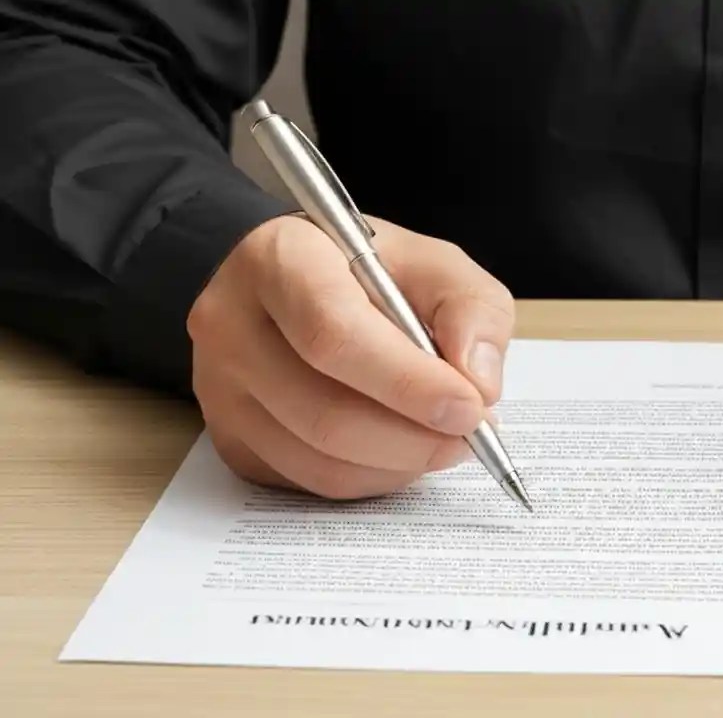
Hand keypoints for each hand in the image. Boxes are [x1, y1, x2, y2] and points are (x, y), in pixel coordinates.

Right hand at [188, 215, 513, 498]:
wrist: (289, 283)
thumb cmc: (363, 271)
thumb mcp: (430, 262)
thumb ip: (469, 308)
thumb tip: (479, 384)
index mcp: (280, 261)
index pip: (335, 336)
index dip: (409, 384)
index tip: (470, 408)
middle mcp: (231, 326)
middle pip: (325, 414)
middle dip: (416, 438)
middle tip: (472, 434)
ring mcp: (220, 390)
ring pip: (318, 460)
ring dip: (400, 464)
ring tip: (445, 439)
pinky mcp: (230, 439)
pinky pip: (309, 482)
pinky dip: (372, 478)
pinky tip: (400, 449)